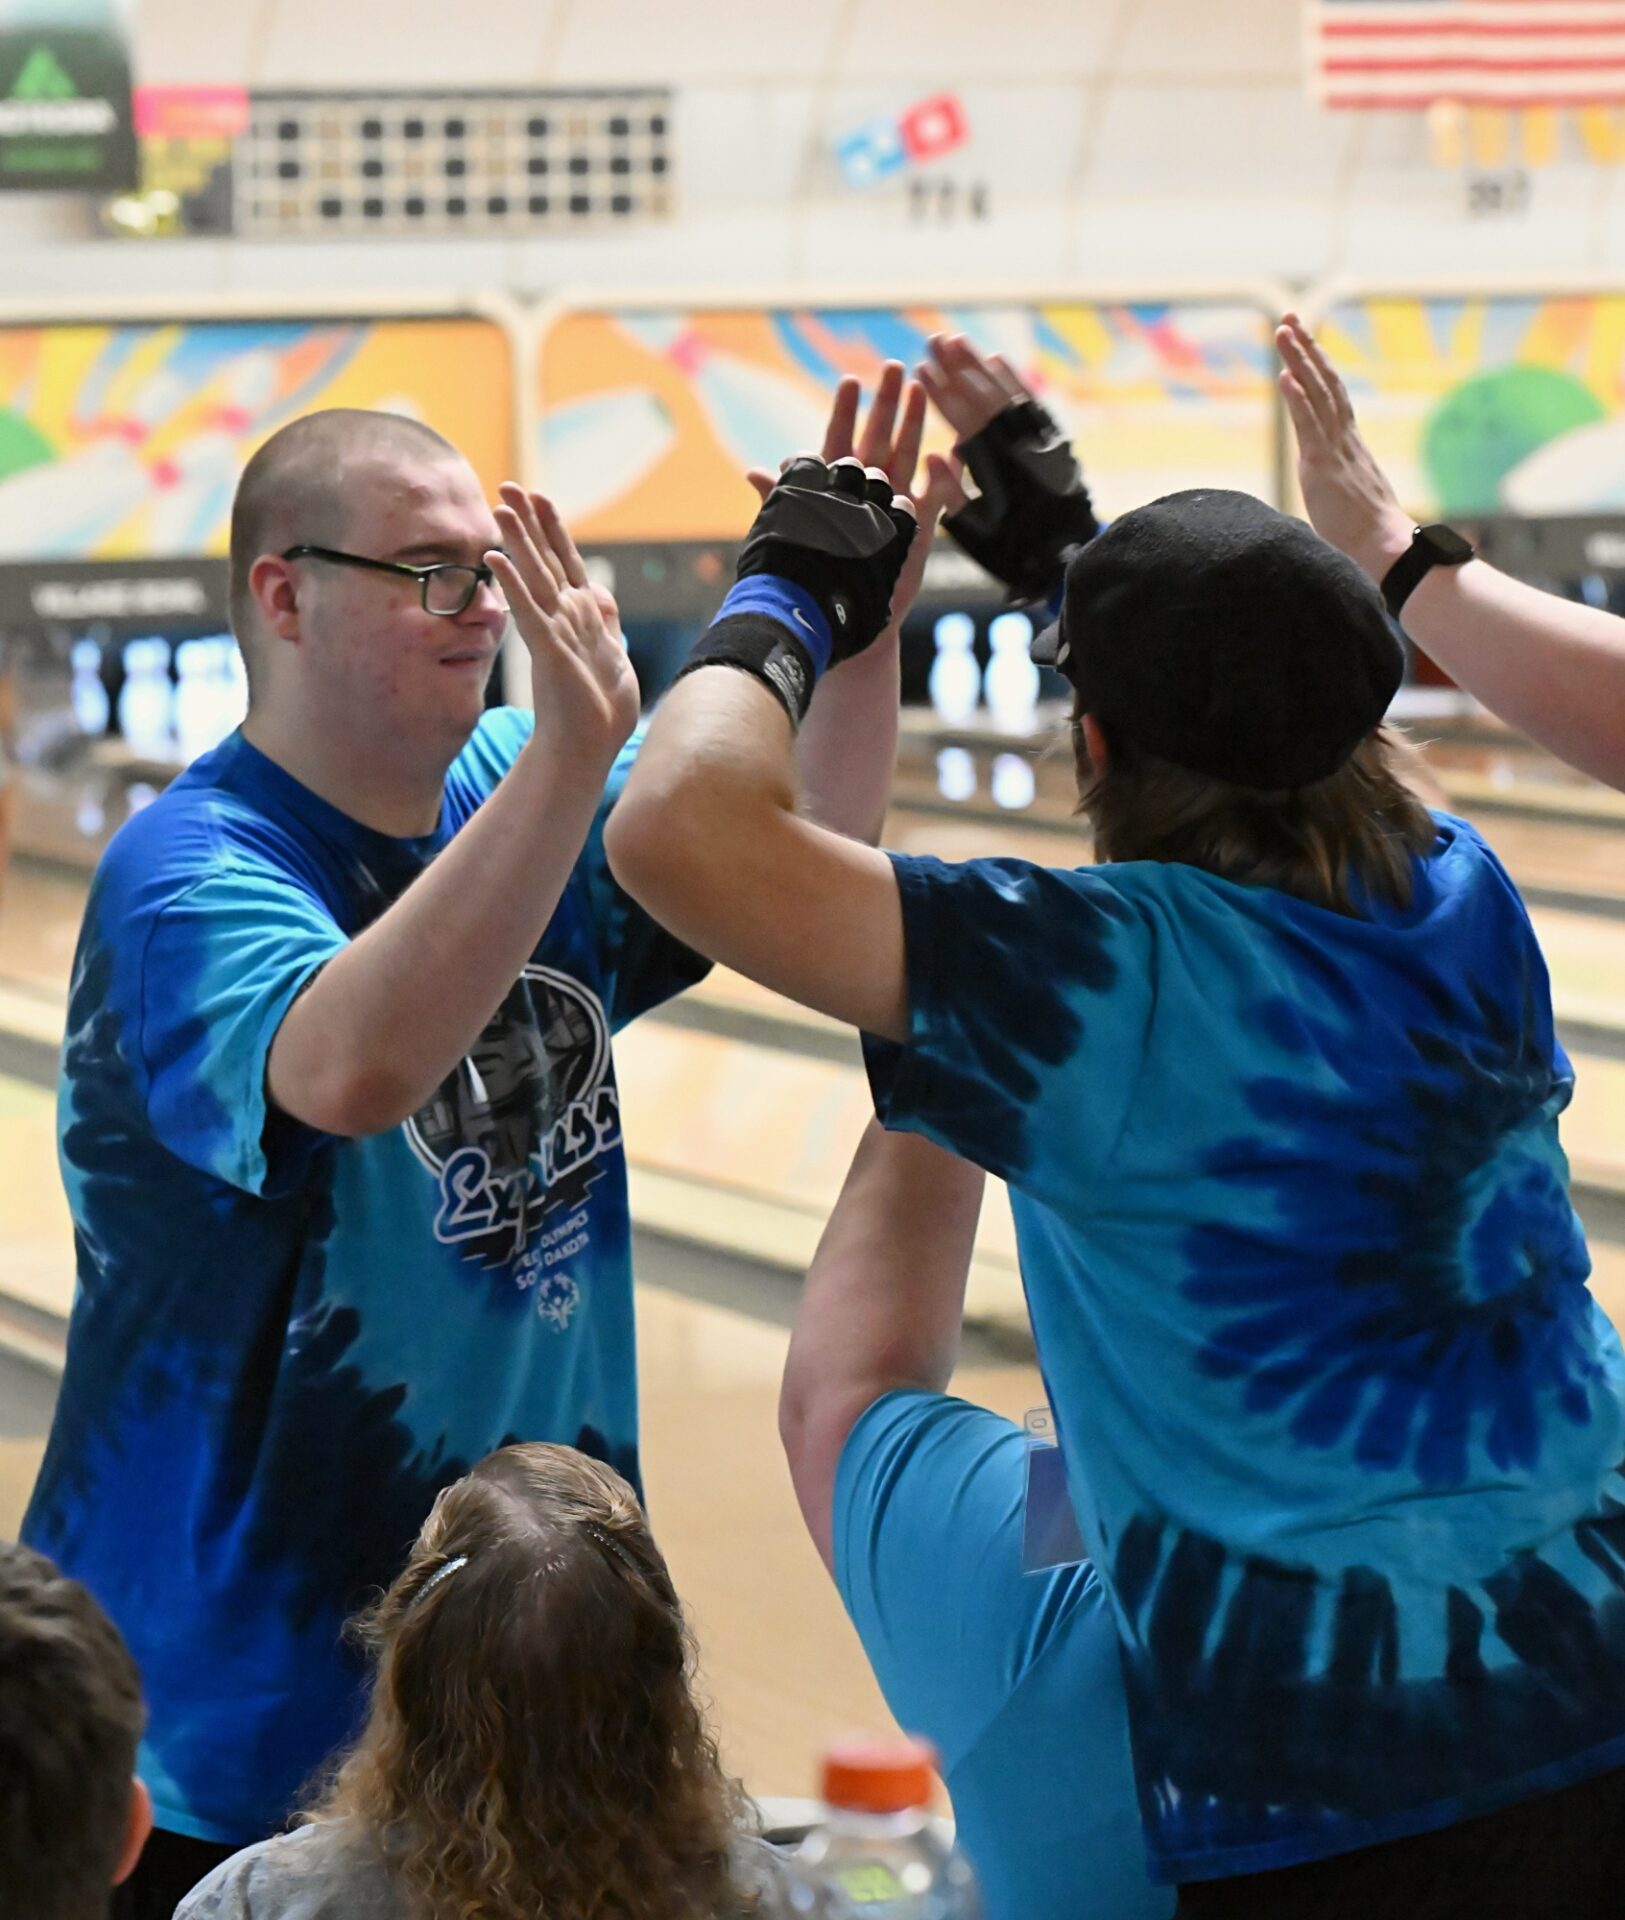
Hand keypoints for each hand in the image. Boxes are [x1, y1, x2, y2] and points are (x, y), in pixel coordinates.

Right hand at [487, 482, 640, 767]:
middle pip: (544, 559)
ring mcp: (553, 632)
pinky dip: (513, 583)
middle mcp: (563, 618)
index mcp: (580, 617)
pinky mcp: (548, 650)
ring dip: (518, 541)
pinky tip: (495, 557)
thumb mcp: (614, 654)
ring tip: (500, 508)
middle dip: (528, 523)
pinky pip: (528, 610)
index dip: (553, 529)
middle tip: (507, 486)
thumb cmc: (600, 711)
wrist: (588, 749)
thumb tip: (602, 591)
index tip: (540, 497)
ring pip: (533, 577)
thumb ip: (606, 620)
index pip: (564, 562)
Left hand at [751, 361, 962, 643]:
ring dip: (915, 423)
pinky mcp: (919, 525)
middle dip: (887, 403)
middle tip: (894, 367)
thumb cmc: (819, 578)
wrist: (847, 617)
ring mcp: (895, 504)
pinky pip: (937, 494)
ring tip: (921, 389)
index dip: (846, 411)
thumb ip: (780, 501)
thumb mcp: (797, 535)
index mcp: (838, 489)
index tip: (850, 380)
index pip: (842, 441)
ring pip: (909, 454)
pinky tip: (954, 449)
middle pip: (880, 437)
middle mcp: (868, 490)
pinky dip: (946, 473)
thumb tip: (755, 472)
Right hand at [916, 333, 1097, 600]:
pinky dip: (1012, 380)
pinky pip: (1031, 401)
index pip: (963, 419)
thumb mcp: (975, 532)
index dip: (941, 393)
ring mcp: (1039, 438)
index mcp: (995, 467)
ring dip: (980, 365)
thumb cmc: (1014, 550)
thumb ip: (951, 494)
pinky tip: (996, 361)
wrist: (1070, 555)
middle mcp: (1019, 445)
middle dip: (957, 367)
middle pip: (983, 396)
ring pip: (1007, 392)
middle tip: (933, 340)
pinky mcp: (1055, 440)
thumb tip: (931, 455)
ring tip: (957, 341)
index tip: (921, 369)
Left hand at [1275, 313, 1415, 583]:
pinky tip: (1285, 375)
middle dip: (1306, 348)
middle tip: (1289, 318)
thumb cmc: (1366, 536)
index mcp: (1347, 446)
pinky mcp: (1325, 466)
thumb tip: (1326, 497)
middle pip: (1325, 383)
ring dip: (1299, 360)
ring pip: (1317, 394)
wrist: (1385, 550)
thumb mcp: (1342, 503)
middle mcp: (1343, 439)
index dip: (1316, 368)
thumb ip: (1333, 490)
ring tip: (1283, 331)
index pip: (1330, 397)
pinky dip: (1297, 398)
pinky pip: (1310, 425)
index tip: (1303, 342)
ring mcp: (1335, 449)